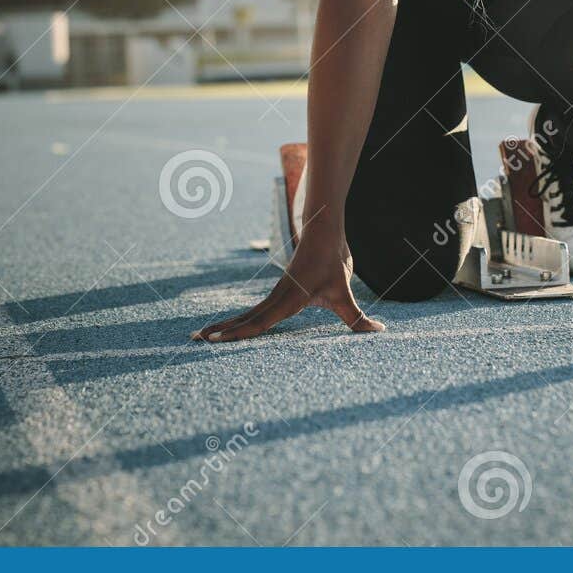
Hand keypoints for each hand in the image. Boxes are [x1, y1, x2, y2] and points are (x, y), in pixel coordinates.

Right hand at [192, 227, 385, 342]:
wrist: (323, 232)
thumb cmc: (332, 262)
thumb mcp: (344, 293)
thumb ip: (357, 318)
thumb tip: (378, 333)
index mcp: (288, 300)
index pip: (258, 322)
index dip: (237, 332)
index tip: (215, 339)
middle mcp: (277, 298)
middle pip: (244, 318)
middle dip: (221, 330)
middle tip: (194, 339)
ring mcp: (276, 295)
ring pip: (247, 314)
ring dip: (226, 324)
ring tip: (203, 334)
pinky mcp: (280, 293)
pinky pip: (256, 311)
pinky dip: (240, 319)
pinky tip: (231, 326)